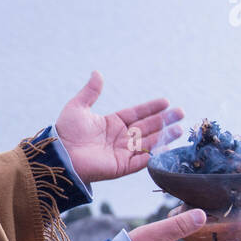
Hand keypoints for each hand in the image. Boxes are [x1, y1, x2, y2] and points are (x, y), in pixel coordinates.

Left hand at [54, 71, 184, 183]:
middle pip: (147, 127)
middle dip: (164, 120)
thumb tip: (97, 73)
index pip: (136, 114)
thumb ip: (90, 92)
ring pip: (149, 143)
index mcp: (111, 123)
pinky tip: (168, 147)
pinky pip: (142, 161)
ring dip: (164, 136)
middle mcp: (119, 138)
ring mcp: (122, 152)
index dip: (151, 107)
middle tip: (181, 113)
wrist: (59, 155)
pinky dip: (155, 155)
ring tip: (179, 128)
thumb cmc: (65, 132)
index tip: (166, 101)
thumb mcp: (78, 107)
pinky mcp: (122, 167)